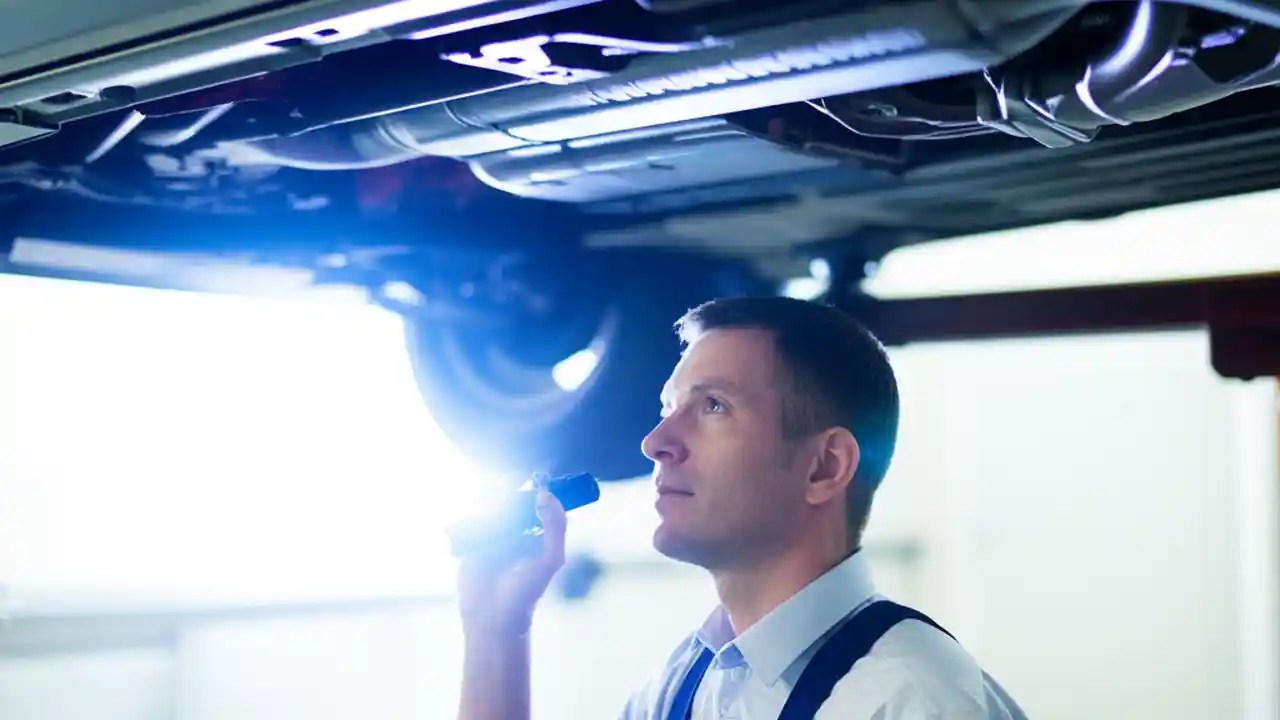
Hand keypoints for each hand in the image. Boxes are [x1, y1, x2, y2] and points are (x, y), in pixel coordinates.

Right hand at [457, 476, 566, 637]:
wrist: (491, 618)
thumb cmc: (525, 592)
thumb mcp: (550, 559)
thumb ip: (555, 527)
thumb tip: (545, 495)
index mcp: (537, 532)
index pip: (539, 501)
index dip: (538, 485)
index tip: (537, 474)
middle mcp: (515, 530)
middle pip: (513, 497)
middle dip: (511, 485)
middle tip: (512, 480)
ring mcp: (492, 534)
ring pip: (490, 503)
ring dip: (490, 493)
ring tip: (494, 495)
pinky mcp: (470, 540)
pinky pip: (470, 516)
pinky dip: (470, 505)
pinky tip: (474, 506)